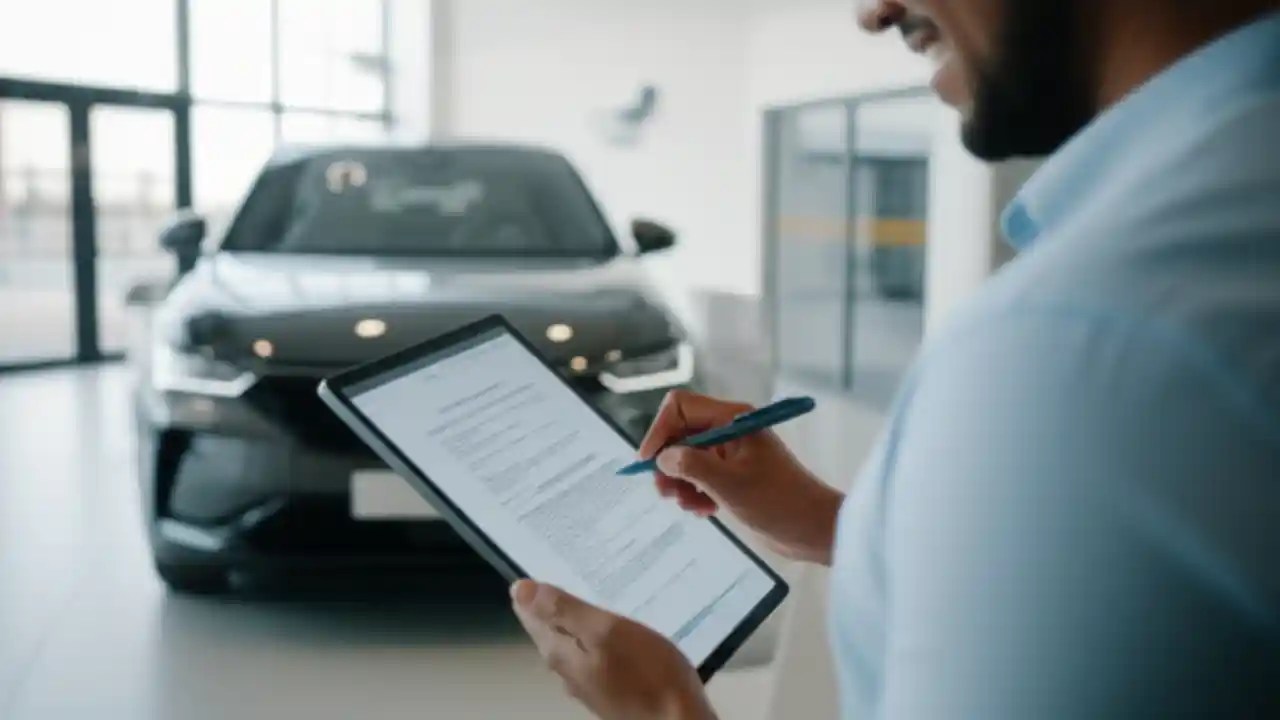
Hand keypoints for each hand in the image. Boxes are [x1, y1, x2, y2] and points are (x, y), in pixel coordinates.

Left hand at [511, 580, 716, 719]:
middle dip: (554, 601)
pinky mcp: (609, 689)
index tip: (547, 564)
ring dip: (577, 618)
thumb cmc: (646, 673)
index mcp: (559, 652)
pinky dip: (597, 635)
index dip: (534, 589)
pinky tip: (615, 627)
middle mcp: (566, 670)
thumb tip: (520, 589)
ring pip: (572, 642)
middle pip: (549, 629)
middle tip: (570, 571)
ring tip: (593, 591)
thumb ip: (562, 610)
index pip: (530, 614)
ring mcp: (587, 682)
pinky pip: (593, 653)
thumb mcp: (604, 631)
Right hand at [639, 390, 843, 565]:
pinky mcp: (734, 476)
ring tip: (688, 505)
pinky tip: (704, 511)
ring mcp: (732, 454)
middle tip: (664, 493)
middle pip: (680, 433)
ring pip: (688, 458)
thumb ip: (691, 466)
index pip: (680, 407)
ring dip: (680, 482)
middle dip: (669, 462)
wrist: (814, 529)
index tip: (649, 462)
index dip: (659, 431)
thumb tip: (662, 458)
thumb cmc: (779, 503)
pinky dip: (696, 493)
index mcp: (733, 420)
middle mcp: (730, 430)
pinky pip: (701, 476)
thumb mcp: (729, 485)